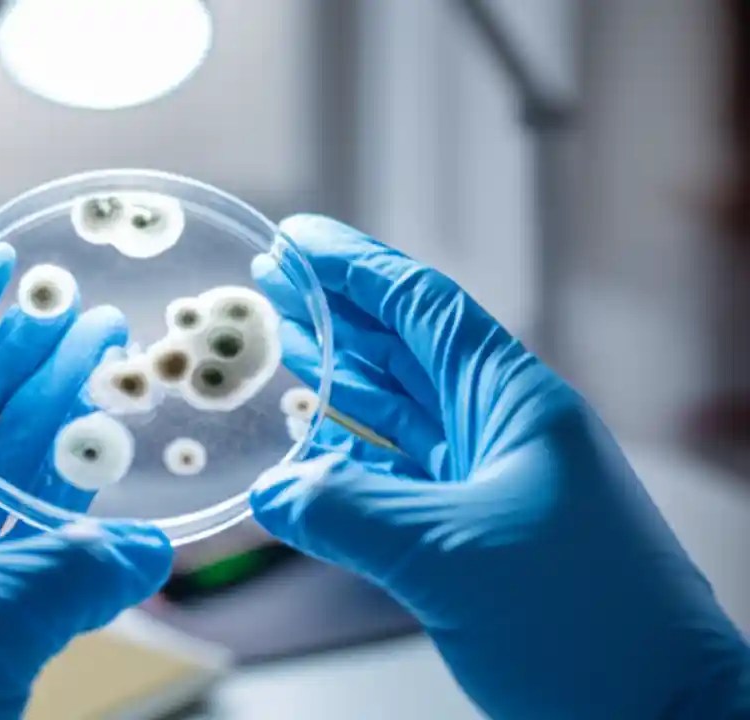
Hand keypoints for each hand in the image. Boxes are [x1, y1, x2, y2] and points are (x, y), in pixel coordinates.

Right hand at [250, 216, 748, 718]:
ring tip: (281, 344)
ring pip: (401, 412)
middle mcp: (502, 432)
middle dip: (337, 314)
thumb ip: (350, 515)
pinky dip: (350, 457)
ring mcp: (489, 482)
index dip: (358, 268)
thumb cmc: (591, 629)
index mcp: (516, 405)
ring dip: (341, 380)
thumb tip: (274, 491)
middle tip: (271, 286)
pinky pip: (399, 475)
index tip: (299, 241)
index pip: (426, 309)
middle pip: (407, 350)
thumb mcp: (453, 558)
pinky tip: (312, 447)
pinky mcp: (475, 532)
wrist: (657, 714)